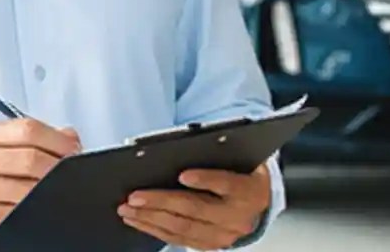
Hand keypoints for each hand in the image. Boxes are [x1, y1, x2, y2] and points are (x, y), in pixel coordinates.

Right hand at [0, 118, 80, 249]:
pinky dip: (38, 210)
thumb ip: (36, 137)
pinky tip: (39, 207)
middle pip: (32, 159)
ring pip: (31, 188)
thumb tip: (70, 138)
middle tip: (71, 172)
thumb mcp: (2, 146)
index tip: (73, 149)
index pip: (29, 130)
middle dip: (59, 167)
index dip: (58, 139)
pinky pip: (23, 213)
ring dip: (51, 190)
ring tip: (55, 190)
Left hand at [118, 162, 270, 250]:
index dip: (205, 180)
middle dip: (162, 202)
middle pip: (196, 209)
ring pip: (183, 228)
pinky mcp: (210, 244)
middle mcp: (238, 217)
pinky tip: (139, 220)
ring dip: (151, 218)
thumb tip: (180, 148)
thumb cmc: (243, 172)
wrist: (260, 201)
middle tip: (135, 196)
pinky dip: (155, 229)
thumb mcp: (238, 158)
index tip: (183, 174)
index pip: (227, 184)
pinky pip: (179, 239)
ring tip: (128, 208)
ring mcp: (224, 235)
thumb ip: (216, 154)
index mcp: (248, 190)